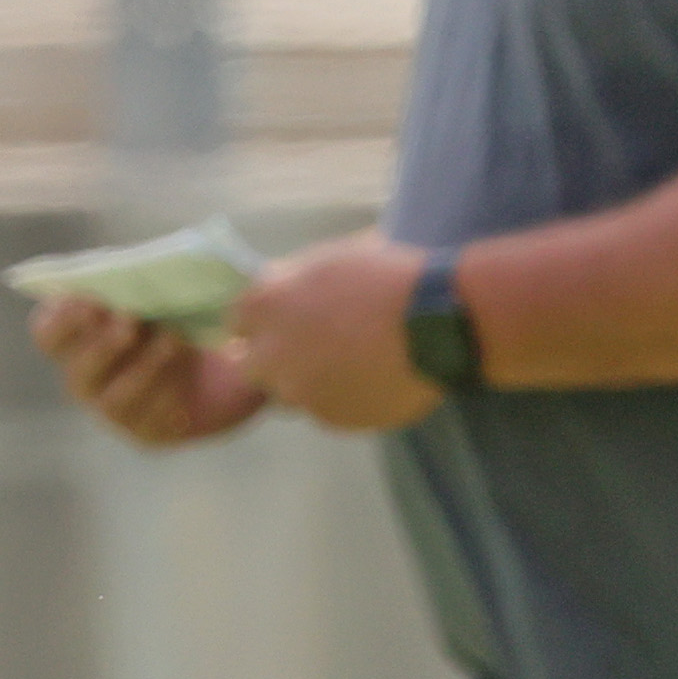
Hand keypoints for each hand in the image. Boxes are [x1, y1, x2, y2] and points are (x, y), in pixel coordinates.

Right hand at [30, 297, 264, 445]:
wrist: (248, 351)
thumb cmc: (202, 307)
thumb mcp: (181, 284)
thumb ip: (152, 275)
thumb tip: (133, 264)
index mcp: (86, 335)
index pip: (49, 333)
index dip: (61, 318)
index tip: (87, 299)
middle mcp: (91, 376)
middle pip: (76, 369)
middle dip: (102, 344)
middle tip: (131, 318)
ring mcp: (116, 409)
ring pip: (112, 398)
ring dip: (142, 366)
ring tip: (173, 338)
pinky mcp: (148, 431)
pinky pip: (148, 419)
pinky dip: (167, 392)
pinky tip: (187, 369)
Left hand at [232, 230, 440, 431]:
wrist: (439, 320)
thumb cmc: (387, 275)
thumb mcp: (332, 258)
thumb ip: (293, 279)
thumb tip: (280, 286)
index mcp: (263, 306)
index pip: (238, 322)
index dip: (265, 320)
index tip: (291, 317)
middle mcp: (269, 355)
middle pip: (256, 365)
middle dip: (280, 357)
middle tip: (323, 344)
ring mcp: (299, 393)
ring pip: (294, 392)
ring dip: (313, 380)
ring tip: (358, 361)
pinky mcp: (332, 420)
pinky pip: (329, 410)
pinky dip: (346, 397)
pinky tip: (377, 376)